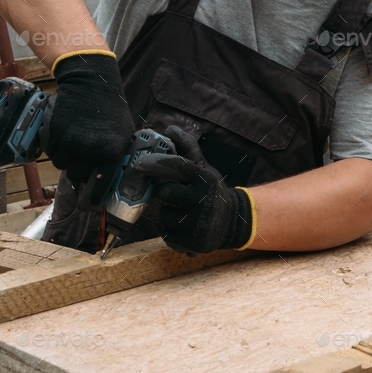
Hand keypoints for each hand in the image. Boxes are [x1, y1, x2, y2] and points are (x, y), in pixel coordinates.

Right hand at [40, 50, 134, 187]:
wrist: (89, 82)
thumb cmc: (108, 109)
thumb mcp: (122, 134)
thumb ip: (114, 158)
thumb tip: (108, 185)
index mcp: (111, 153)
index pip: (99, 188)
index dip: (91, 199)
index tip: (86, 204)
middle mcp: (90, 151)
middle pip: (76, 176)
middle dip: (77, 167)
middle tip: (81, 153)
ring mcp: (70, 142)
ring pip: (60, 163)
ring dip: (65, 154)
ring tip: (74, 137)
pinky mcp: (53, 133)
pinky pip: (49, 150)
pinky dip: (53, 144)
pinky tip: (63, 130)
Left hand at [133, 125, 255, 253]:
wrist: (232, 222)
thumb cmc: (210, 191)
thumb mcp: (203, 169)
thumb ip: (187, 148)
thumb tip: (170, 129)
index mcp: (205, 178)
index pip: (176, 165)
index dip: (155, 162)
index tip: (139, 164)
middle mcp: (204, 200)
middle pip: (164, 193)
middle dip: (162, 193)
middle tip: (169, 194)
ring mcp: (199, 223)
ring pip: (163, 216)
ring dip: (166, 213)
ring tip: (181, 211)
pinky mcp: (194, 243)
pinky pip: (167, 235)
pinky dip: (171, 231)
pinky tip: (183, 226)